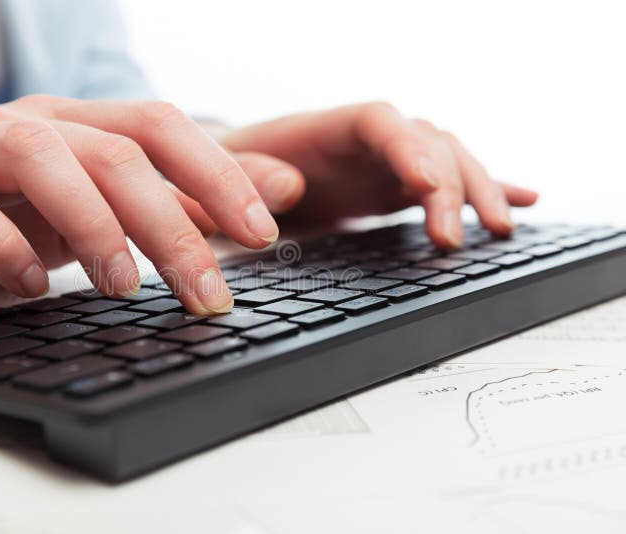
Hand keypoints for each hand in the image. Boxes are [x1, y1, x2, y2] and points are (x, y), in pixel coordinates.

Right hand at [0, 97, 282, 313]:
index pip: (161, 127)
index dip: (219, 173)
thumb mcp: (96, 210)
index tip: (264, 233)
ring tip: (123, 287)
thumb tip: (276, 193)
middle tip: (207, 292)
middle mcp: (28, 126)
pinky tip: (33, 285)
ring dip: (94, 226)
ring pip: (41, 160)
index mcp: (76, 126)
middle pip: (115, 152)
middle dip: (172, 224)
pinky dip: (5, 245)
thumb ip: (178, 199)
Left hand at [209, 102, 537, 247]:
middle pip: (425, 142)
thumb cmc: (215, 176)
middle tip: (455, 239)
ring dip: (477, 191)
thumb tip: (290, 186)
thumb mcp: (216, 177)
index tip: (424, 184)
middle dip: (450, 185)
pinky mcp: (388, 190)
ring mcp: (380, 165)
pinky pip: (443, 187)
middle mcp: (361, 142)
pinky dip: (482, 192)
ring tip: (500, 228)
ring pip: (446, 163)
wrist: (221, 182)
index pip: (377, 121)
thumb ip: (245, 179)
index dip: (407, 147)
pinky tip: (523, 203)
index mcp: (320, 129)